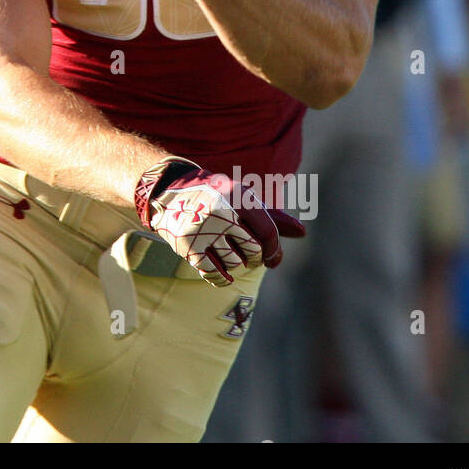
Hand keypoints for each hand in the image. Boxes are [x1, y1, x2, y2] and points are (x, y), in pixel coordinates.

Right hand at [134, 158, 305, 286]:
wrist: (166, 189)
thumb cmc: (213, 195)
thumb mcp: (240, 197)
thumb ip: (270, 216)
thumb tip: (302, 233)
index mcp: (238, 195)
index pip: (268, 231)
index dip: (274, 249)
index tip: (272, 259)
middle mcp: (222, 210)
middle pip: (253, 250)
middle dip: (255, 259)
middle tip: (250, 258)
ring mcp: (204, 229)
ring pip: (233, 263)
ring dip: (234, 265)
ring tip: (228, 256)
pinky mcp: (188, 245)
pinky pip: (213, 274)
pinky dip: (220, 279)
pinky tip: (222, 276)